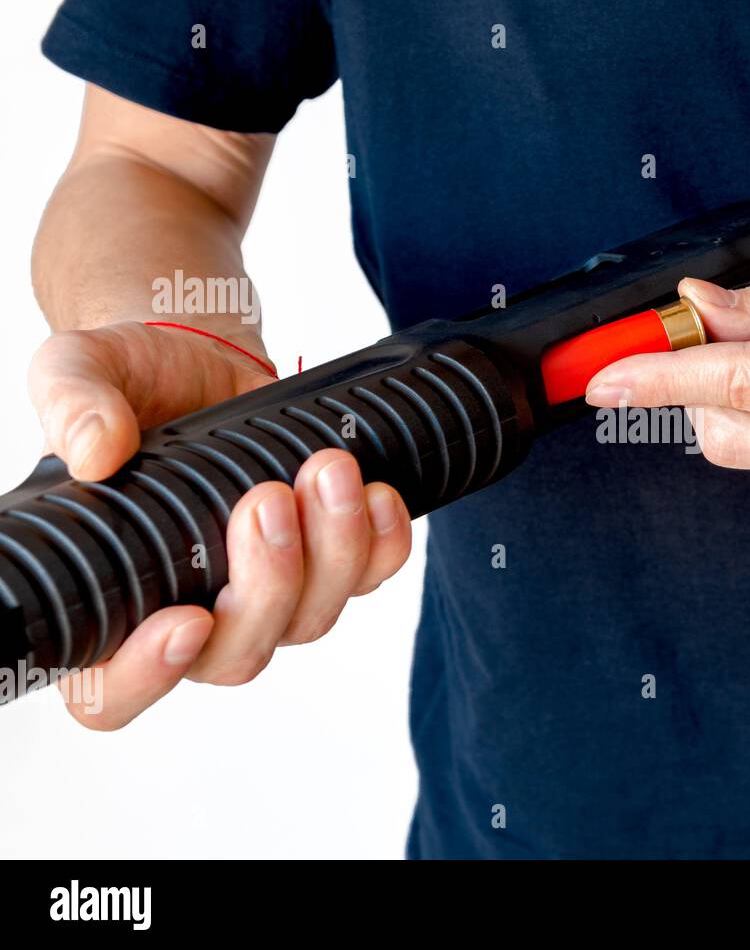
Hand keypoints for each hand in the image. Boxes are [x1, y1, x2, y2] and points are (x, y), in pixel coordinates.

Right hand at [27, 321, 411, 727]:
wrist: (199, 354)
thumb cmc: (129, 379)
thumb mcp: (78, 369)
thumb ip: (72, 406)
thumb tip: (97, 454)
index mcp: (107, 591)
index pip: (110, 689)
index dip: (146, 676)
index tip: (187, 620)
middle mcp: (187, 609)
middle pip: (236, 657)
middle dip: (267, 584)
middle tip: (269, 499)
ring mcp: (265, 592)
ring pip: (311, 620)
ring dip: (332, 550)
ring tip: (328, 470)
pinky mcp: (325, 561)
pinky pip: (369, 578)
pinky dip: (382, 542)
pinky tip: (375, 492)